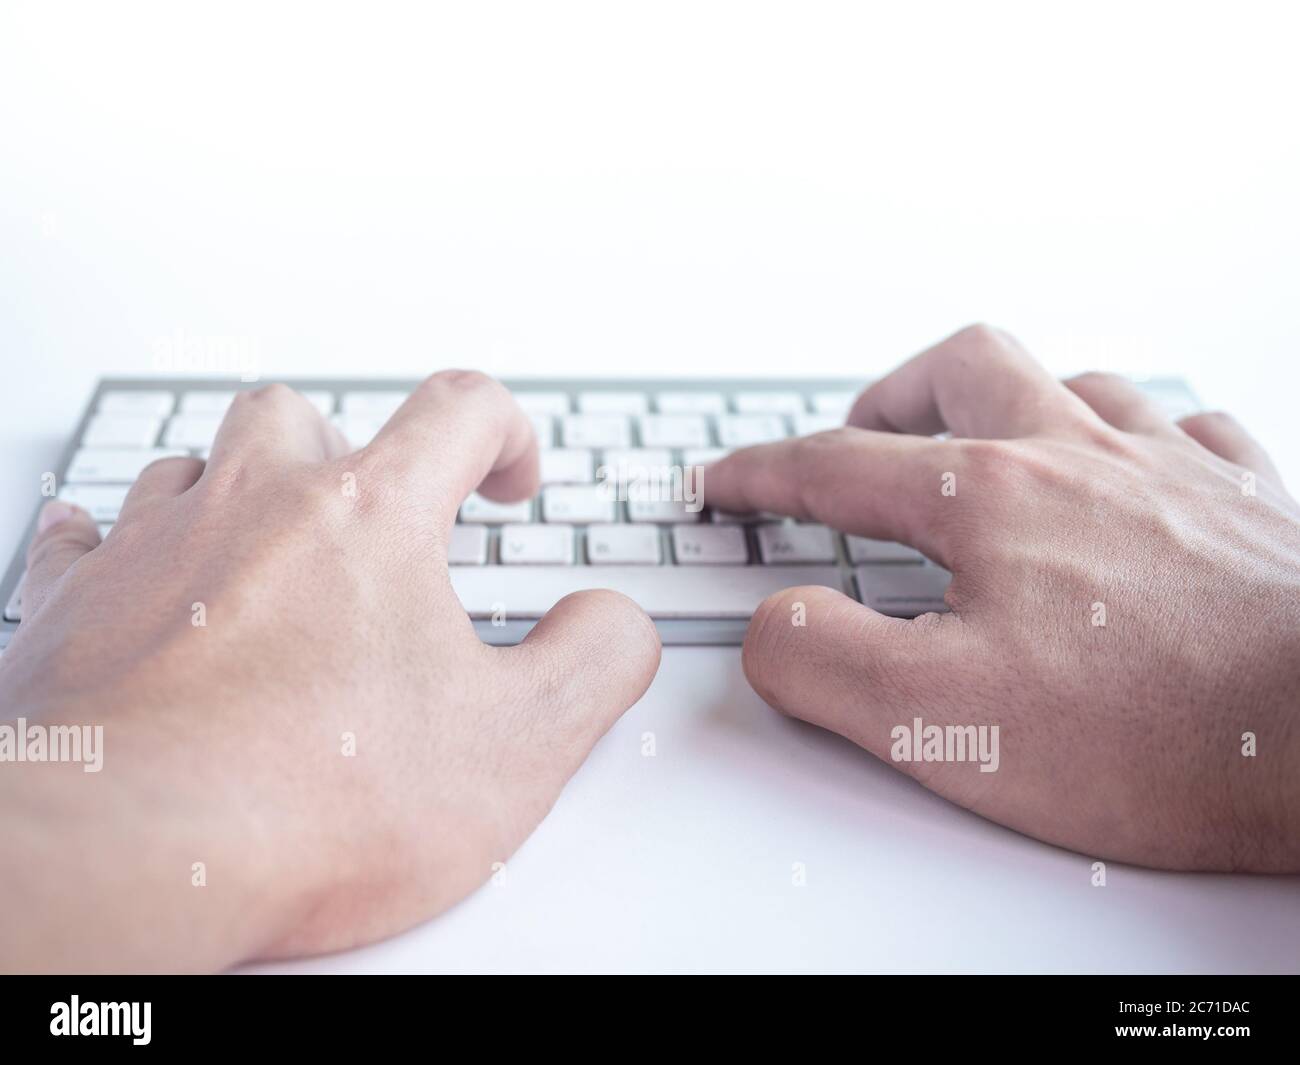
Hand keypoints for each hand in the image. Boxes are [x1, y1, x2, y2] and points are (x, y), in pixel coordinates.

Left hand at [0, 373, 659, 971]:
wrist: (125, 857)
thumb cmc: (305, 805)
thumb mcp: (518, 745)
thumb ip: (595, 660)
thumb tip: (611, 622)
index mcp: (369, 518)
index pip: (458, 411)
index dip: (504, 431)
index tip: (509, 476)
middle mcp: (253, 507)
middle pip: (306, 418)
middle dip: (352, 454)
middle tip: (378, 518)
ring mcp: (154, 549)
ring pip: (198, 465)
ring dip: (241, 492)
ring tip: (272, 555)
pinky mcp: (76, 608)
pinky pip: (87, 535)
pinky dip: (119, 542)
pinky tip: (134, 572)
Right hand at [704, 325, 1299, 871]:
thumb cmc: (1160, 731)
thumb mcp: (940, 722)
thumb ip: (824, 662)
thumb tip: (777, 624)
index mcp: (993, 500)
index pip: (839, 466)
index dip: (763, 473)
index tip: (724, 483)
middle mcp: (1081, 460)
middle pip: (962, 374)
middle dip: (890, 395)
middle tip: (859, 432)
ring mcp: (1172, 472)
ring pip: (1075, 383)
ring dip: (1010, 402)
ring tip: (984, 442)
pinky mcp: (1251, 504)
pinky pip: (1188, 425)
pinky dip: (1135, 433)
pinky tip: (1131, 468)